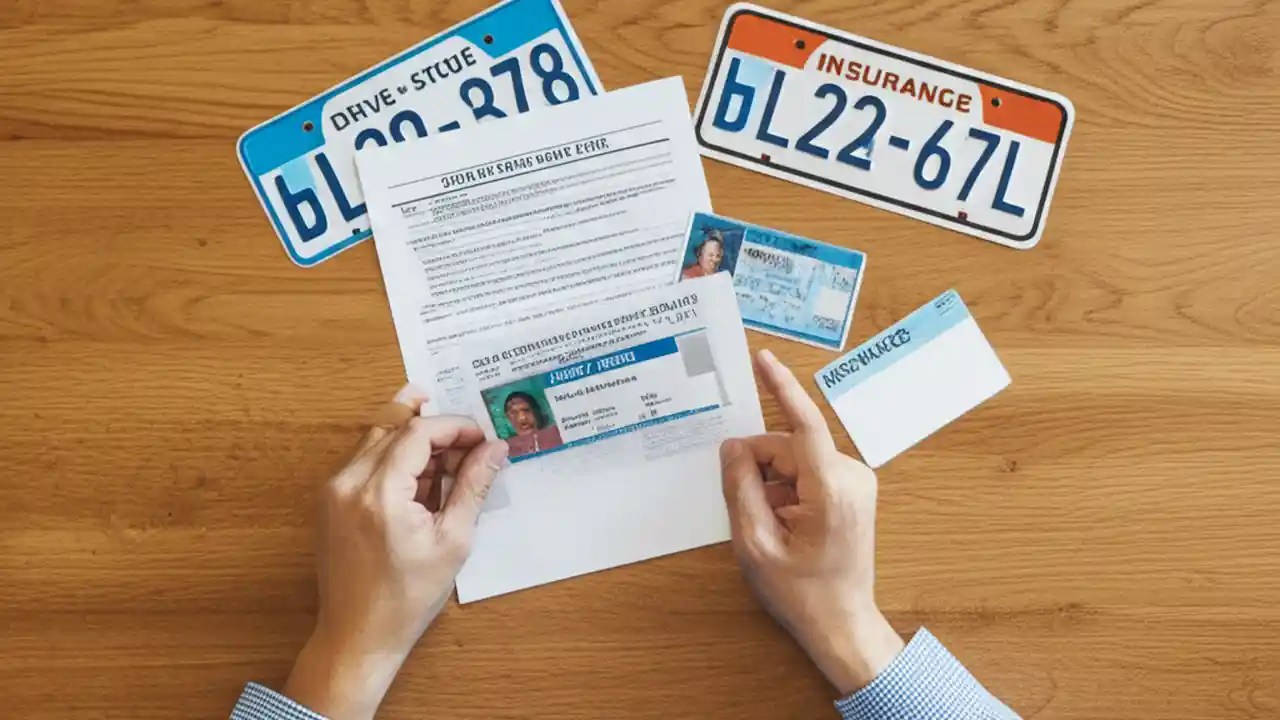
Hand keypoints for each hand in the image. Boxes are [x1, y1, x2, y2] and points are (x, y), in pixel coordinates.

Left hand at [283, 385, 508, 719]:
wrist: (358, 634)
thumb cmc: (407, 598)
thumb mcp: (453, 541)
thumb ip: (473, 486)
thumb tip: (495, 448)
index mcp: (380, 494)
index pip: (418, 432)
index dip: (454, 426)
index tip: (482, 437)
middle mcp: (348, 483)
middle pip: (395, 427)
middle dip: (437, 430)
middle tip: (470, 444)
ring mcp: (333, 490)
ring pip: (378, 438)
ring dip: (415, 440)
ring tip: (449, 462)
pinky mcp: (330, 499)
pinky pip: (366, 459)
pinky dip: (396, 458)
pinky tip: (422, 480)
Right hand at [720, 350, 903, 694]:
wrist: (842, 624)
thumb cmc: (800, 592)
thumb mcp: (756, 543)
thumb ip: (741, 488)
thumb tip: (732, 446)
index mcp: (831, 488)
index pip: (803, 424)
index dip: (781, 388)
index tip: (764, 359)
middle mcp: (851, 476)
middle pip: (788, 446)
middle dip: (759, 469)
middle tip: (748, 513)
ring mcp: (855, 481)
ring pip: (794, 459)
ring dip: (771, 483)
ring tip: (770, 528)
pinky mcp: (852, 488)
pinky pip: (806, 471)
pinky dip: (785, 489)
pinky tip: (781, 522)